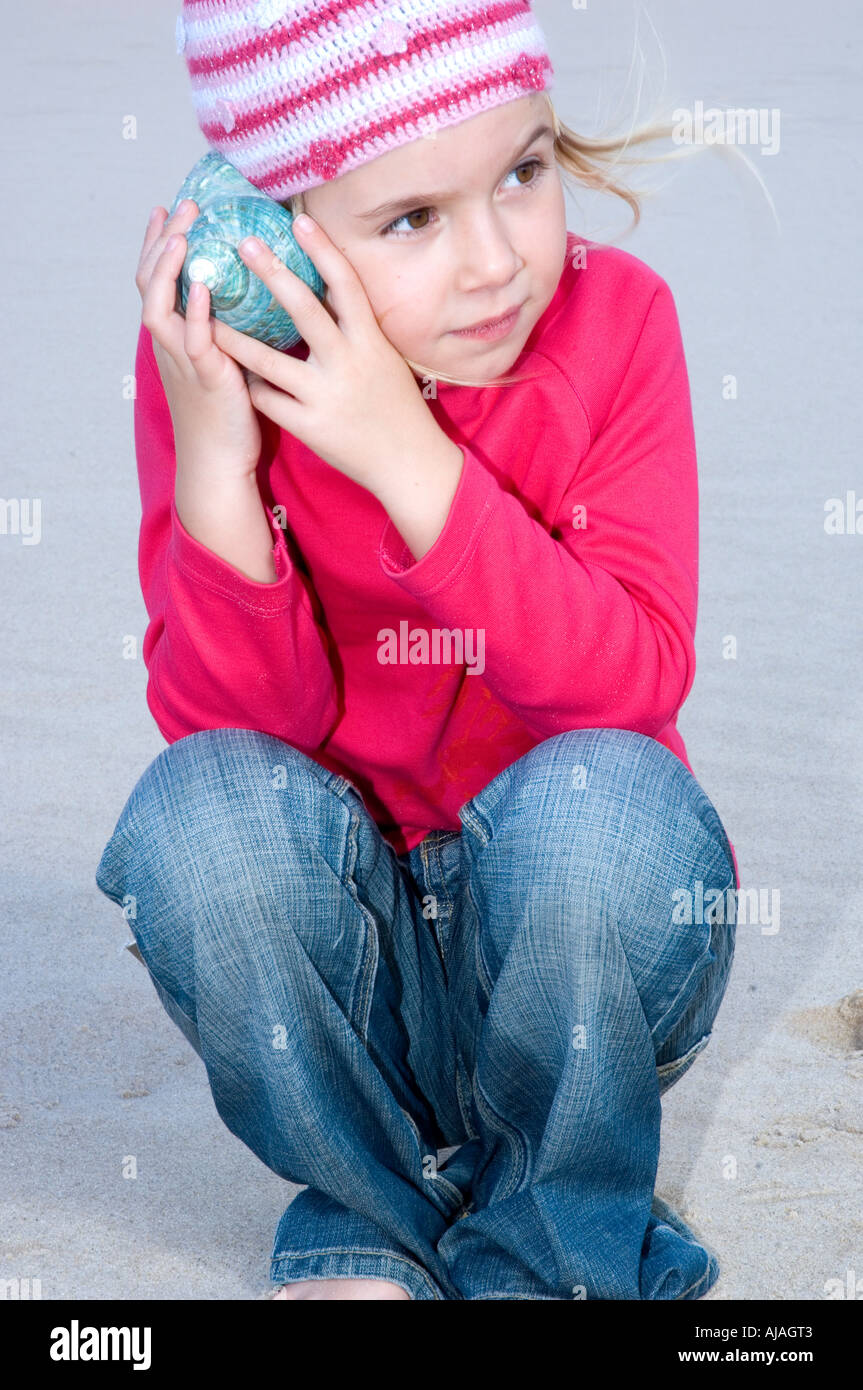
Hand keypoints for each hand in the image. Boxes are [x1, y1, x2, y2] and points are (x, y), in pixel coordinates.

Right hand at [136, 200, 261, 478]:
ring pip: (159, 307)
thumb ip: (226, 329)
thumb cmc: (228, 414)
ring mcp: (182, 362)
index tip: (168, 209)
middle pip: (150, 283)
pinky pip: (192, 341)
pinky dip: (193, 312)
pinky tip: (201, 285)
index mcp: (174, 337)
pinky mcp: (204, 380)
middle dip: (162, 241)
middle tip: (180, 206)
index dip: (158, 244)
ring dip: (168, 269)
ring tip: (180, 235)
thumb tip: (250, 295)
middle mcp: (170, 345)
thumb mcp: (222, 361)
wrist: (219, 463)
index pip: (157, 281)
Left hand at [208, 215, 446, 496]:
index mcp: (370, 342)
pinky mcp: (309, 427)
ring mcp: (325, 396)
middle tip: (244, 244)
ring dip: (233, 337)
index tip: (299, 220)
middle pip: (304, 309)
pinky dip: (251, 386)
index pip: (346, 285)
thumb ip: (355, 330)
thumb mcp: (383, 360)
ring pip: (267, 360)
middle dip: (272, 273)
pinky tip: (237, 376)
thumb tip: (326, 289)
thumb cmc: (394, 407)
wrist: (407, 463)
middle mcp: (347, 363)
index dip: (323, 250)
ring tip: (206, 316)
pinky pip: (267, 400)